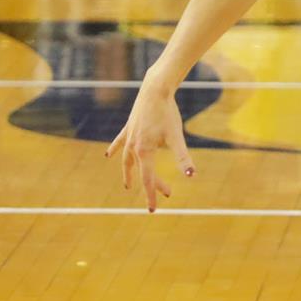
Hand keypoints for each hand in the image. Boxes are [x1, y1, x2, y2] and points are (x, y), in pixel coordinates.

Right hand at [103, 79, 195, 211]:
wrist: (155, 89)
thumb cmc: (167, 113)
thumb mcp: (176, 136)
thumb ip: (182, 157)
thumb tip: (191, 175)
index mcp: (144, 152)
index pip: (148, 179)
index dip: (152, 195)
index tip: (153, 211)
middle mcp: (132, 147)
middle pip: (142, 171)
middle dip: (154, 184)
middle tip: (168, 193)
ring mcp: (128, 137)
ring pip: (127, 160)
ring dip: (129, 173)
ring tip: (128, 185)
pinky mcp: (128, 128)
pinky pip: (119, 143)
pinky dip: (115, 150)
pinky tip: (108, 156)